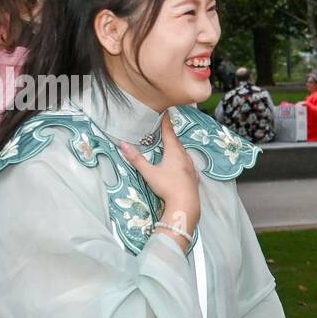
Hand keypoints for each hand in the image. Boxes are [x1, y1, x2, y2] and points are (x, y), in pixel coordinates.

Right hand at [119, 113, 200, 236]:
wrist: (186, 205)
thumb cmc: (167, 187)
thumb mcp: (149, 173)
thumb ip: (136, 159)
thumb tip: (123, 145)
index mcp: (174, 152)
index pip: (169, 132)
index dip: (165, 122)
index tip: (164, 112)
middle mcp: (185, 157)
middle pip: (176, 142)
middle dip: (170, 134)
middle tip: (164, 128)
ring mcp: (191, 167)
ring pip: (183, 153)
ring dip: (176, 147)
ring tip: (170, 144)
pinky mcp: (193, 177)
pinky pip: (187, 164)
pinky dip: (182, 159)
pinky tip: (181, 163)